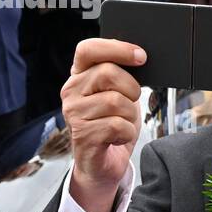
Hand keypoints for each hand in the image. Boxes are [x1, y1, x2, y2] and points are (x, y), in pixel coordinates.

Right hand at [63, 39, 144, 211]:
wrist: (103, 164)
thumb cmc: (113, 125)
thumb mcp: (119, 94)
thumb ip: (122, 75)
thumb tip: (139, 58)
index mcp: (79, 76)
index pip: (88, 49)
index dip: (117, 48)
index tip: (141, 56)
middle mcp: (71, 92)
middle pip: (108, 73)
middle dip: (131, 88)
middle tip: (131, 102)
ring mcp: (74, 114)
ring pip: (116, 101)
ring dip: (130, 115)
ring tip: (121, 123)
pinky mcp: (82, 135)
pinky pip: (118, 126)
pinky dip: (127, 133)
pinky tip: (117, 137)